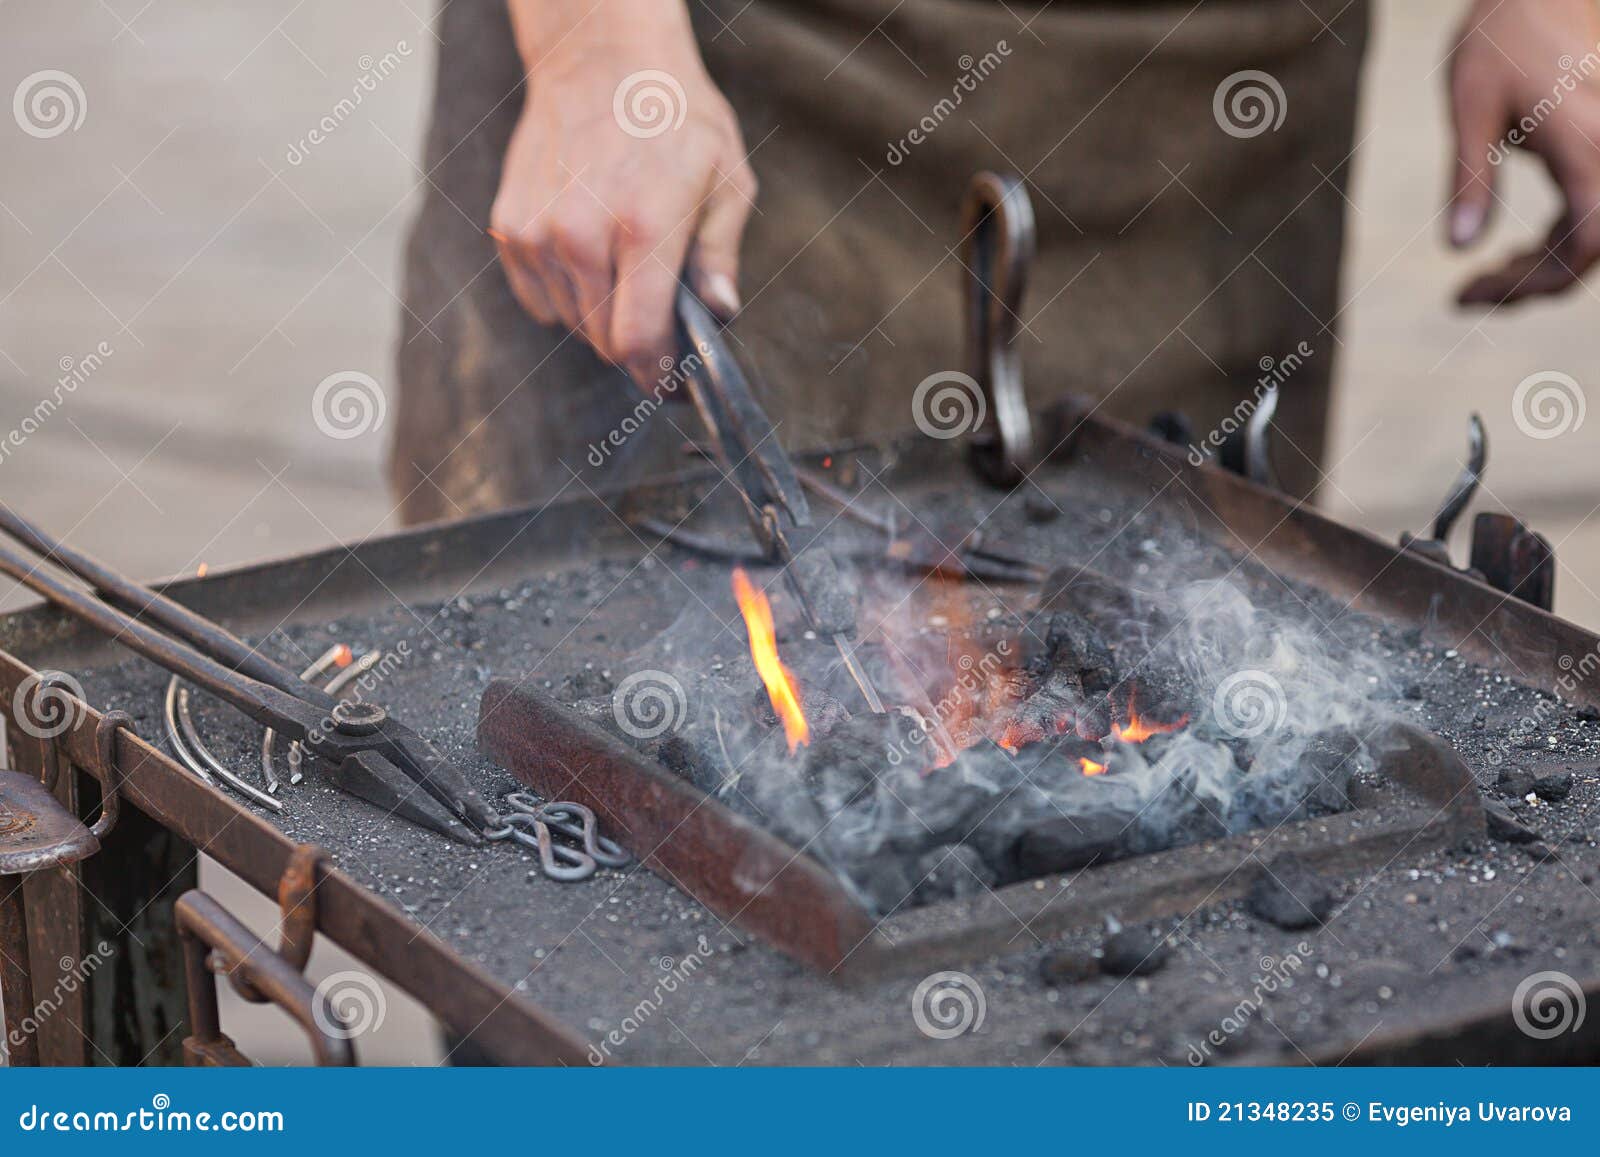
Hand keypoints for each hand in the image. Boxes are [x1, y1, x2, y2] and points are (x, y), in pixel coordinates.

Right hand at [491, 0, 756, 385]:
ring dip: (602, 316)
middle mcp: (581, 235)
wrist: (599, 58)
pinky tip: (589, 252)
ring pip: (573, 324)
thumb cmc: (673, 115)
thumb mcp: (727, 178)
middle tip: (661, 313)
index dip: (655, 374)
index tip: (670, 381)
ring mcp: (538, 233)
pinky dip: (567, 294)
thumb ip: (721, 254)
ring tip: (625, 265)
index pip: (638, 340)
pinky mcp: (509, 229)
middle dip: (638, 344)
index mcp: (643, 226)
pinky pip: (540, 300)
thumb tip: (720, 313)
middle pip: (606, 341)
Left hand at [1447, 0, 1599, 304]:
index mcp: (1588, 144)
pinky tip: (1506, 257)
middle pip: (1590, 250)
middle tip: (1465, 296)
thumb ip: (1468, 176)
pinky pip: (1589, 218)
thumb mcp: (1470, 107)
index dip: (1538, 282)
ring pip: (1591, 239)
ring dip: (1540, 270)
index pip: (1585, 242)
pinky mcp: (1598, 154)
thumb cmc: (1500, 38)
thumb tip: (1459, 246)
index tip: (1474, 293)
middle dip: (1532, 284)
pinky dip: (1552, 246)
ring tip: (1478, 283)